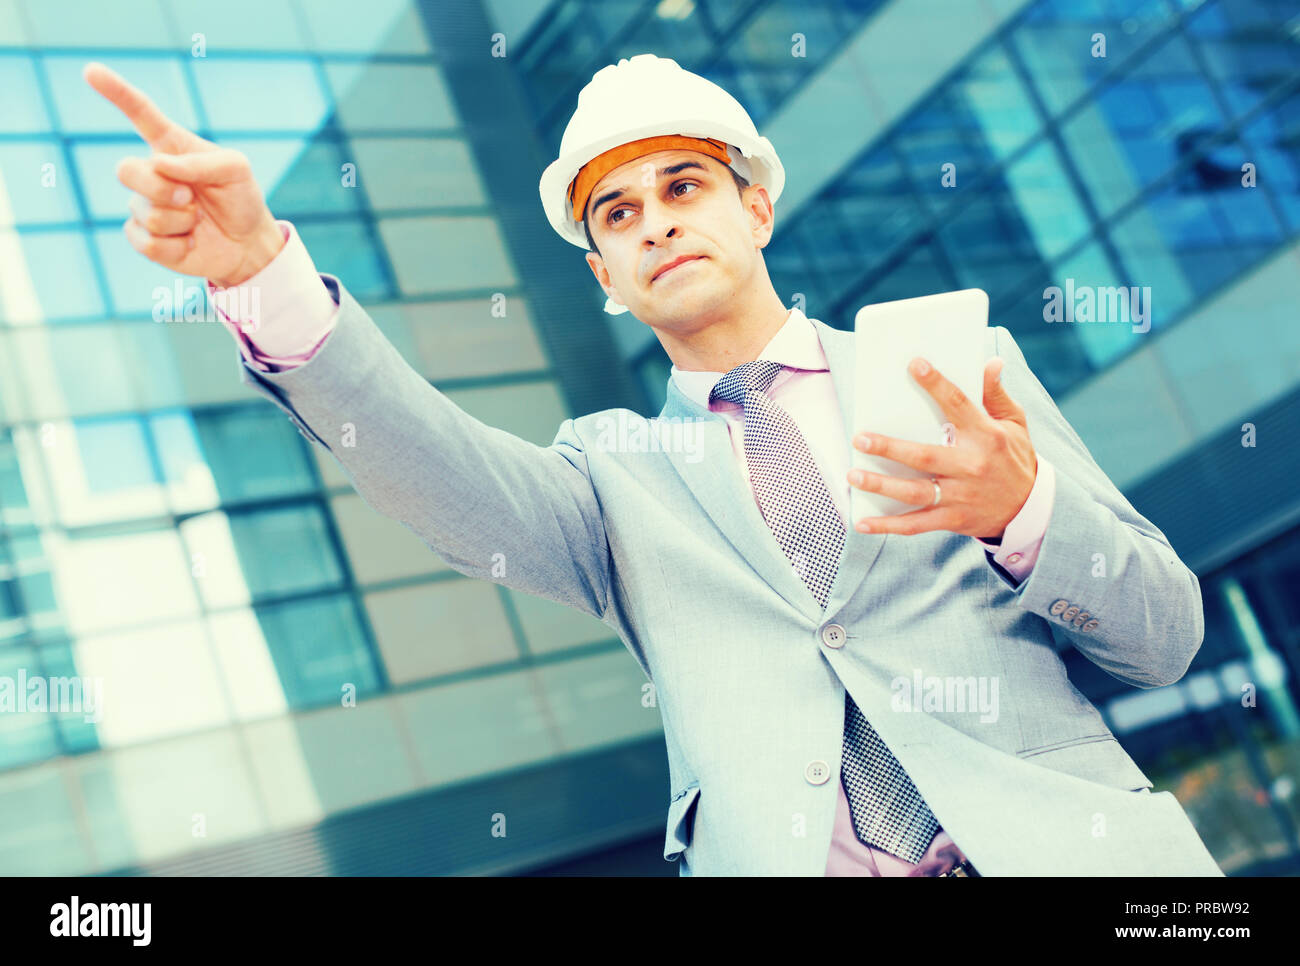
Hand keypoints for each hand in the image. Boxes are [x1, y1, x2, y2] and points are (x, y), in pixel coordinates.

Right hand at [83, 61, 283, 287]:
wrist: (247, 244)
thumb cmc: (241, 199)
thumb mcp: (236, 170)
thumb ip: (202, 162)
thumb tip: (159, 164)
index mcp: (171, 147)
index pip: (140, 114)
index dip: (115, 92)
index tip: (91, 70)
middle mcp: (152, 173)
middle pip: (126, 170)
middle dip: (161, 189)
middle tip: (190, 198)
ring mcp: (145, 205)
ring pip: (145, 212)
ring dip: (180, 221)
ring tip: (198, 220)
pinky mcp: (145, 238)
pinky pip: (146, 242)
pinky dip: (176, 246)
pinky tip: (189, 242)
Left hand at [847, 356, 1036, 538]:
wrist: (1031, 509)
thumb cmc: (1015, 458)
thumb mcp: (1014, 423)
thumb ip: (996, 394)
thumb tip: (989, 362)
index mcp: (986, 436)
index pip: (959, 404)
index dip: (937, 384)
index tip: (915, 365)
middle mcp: (971, 466)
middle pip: (924, 456)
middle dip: (889, 448)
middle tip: (859, 438)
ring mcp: (960, 496)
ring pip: (914, 492)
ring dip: (881, 485)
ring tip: (853, 475)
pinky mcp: (953, 520)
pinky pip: (915, 525)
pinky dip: (888, 526)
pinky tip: (862, 523)